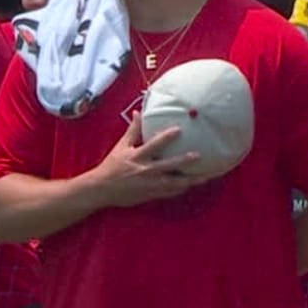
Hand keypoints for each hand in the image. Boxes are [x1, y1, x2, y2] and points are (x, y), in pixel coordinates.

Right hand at [85, 112, 208, 208]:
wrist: (101, 189)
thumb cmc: (111, 166)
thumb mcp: (121, 146)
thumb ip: (133, 130)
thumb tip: (138, 112)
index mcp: (138, 156)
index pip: (154, 145)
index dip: (166, 137)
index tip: (179, 130)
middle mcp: (145, 170)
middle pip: (169, 165)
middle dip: (184, 161)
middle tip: (198, 156)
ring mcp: (150, 184)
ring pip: (174, 183)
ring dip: (190, 180)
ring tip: (205, 177)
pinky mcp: (151, 194)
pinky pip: (170, 192)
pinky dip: (181, 189)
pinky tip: (191, 186)